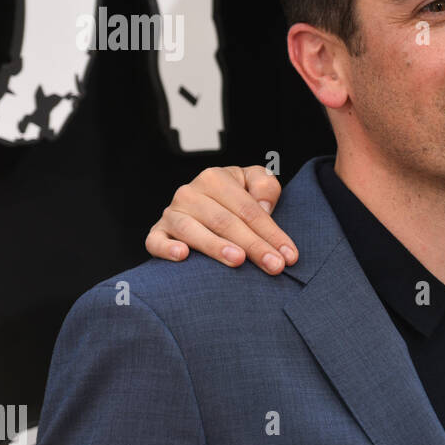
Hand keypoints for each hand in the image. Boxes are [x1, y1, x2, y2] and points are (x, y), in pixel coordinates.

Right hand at [145, 166, 298, 273]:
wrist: (204, 201)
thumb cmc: (236, 196)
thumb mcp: (255, 182)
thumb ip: (265, 186)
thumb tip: (263, 207)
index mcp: (215, 178)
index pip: (248, 209)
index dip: (271, 233)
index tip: (289, 256)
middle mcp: (190, 193)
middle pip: (225, 222)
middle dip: (253, 245)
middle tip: (274, 266)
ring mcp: (171, 213)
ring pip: (193, 231)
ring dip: (216, 246)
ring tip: (238, 261)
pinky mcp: (158, 232)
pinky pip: (156, 241)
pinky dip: (167, 249)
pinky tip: (183, 256)